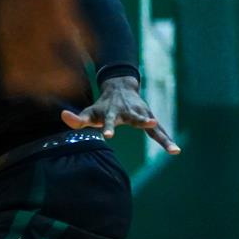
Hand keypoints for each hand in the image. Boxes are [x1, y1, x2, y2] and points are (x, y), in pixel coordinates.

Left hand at [0, 0, 121, 99]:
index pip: (3, 27)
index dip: (9, 59)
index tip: (14, 86)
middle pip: (13, 36)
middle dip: (23, 70)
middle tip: (30, 99)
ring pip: (36, 30)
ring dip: (50, 62)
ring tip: (66, 86)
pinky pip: (63, 8)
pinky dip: (74, 33)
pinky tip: (87, 52)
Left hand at [65, 76, 179, 154]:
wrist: (120, 88)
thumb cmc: (102, 106)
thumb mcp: (88, 112)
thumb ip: (76, 118)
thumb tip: (62, 116)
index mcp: (112, 112)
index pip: (109, 120)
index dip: (108, 127)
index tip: (109, 136)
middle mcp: (128, 112)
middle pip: (135, 119)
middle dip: (142, 121)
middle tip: (150, 123)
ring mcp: (141, 114)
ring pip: (152, 126)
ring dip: (161, 135)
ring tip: (172, 148)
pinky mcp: (149, 119)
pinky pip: (159, 132)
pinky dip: (167, 140)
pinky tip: (175, 151)